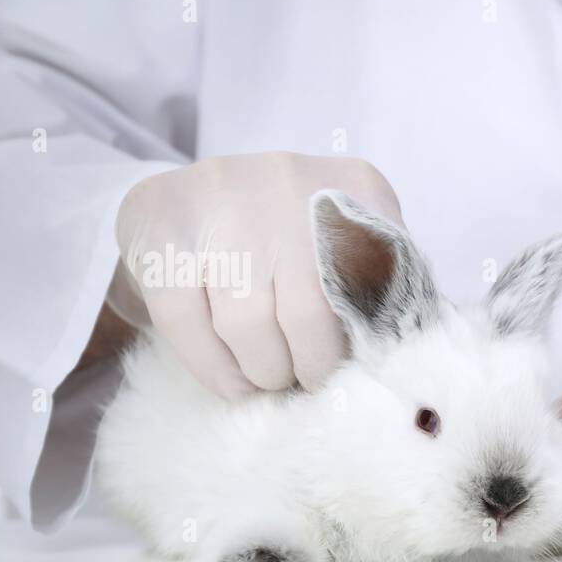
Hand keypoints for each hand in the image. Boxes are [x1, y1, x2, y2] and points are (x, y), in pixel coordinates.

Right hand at [112, 152, 403, 396]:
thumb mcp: (352, 243)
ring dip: (264, 370)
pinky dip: (214, 368)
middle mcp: (289, 179)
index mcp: (355, 185)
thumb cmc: (294, 240)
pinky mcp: (162, 222)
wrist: (193, 198)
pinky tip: (234, 381)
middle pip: (310, 312)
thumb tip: (399, 354)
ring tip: (271, 377)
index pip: (378, 284)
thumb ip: (384, 285)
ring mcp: (221, 197)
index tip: (356, 370)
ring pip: (247, 323)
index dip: (365, 343)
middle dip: (312, 366)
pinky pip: (186, 321)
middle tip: (308, 381)